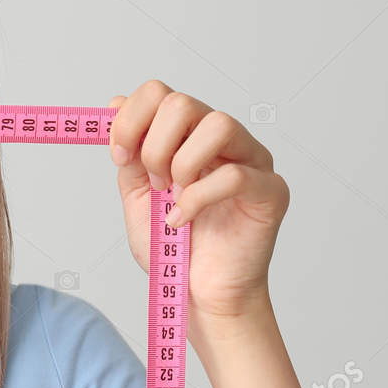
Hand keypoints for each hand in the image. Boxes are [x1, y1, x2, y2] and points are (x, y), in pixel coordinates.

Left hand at [107, 81, 288, 323]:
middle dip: (153, 147)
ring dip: (181, 165)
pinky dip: (197, 198)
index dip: (130, 120)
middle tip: (154, 184)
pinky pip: (235, 174)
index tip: (118, 156)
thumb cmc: (173, 248)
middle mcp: (223, 141)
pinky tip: (183, 219)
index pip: (160, 93)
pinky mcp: (270, 190)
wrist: (197, 294)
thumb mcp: (136, 194)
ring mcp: (251, 161)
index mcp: (189, 135)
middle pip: (182, 103)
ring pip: (217, 124)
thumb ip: (129, 152)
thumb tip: (116, 102)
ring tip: (173, 197)